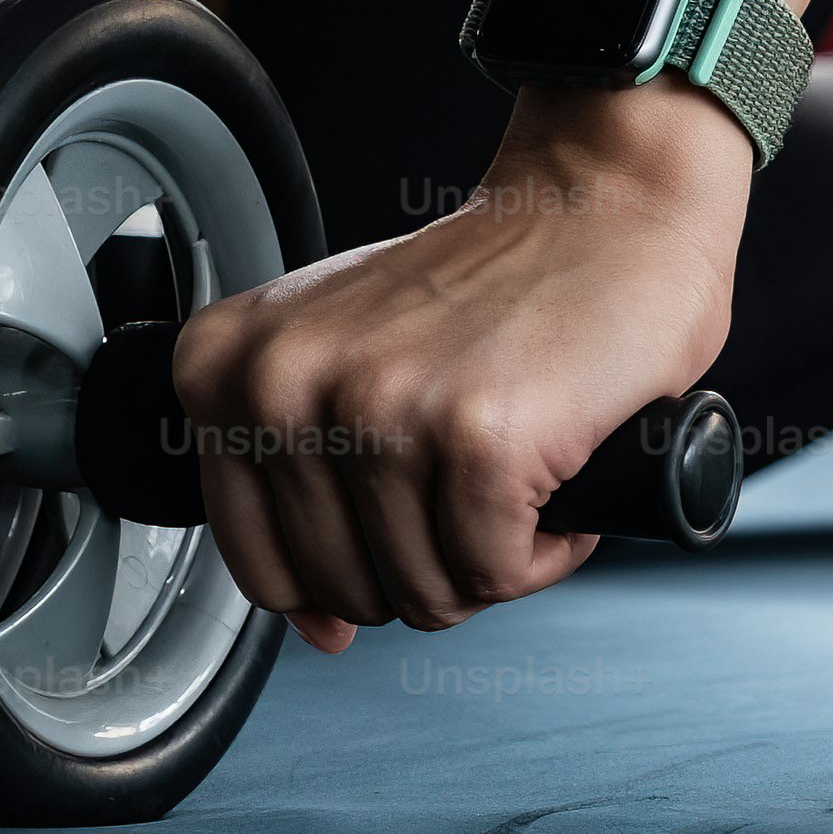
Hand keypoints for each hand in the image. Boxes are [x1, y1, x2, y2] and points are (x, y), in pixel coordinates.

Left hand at [176, 84, 746, 650]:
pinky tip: (555, 479)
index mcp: (228, 367)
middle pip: (346, 588)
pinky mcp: (480, 440)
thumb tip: (318, 631)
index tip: (399, 517)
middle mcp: (285, 385)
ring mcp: (382, 412)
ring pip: (426, 593)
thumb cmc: (488, 285)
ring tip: (517, 473)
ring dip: (493, 559)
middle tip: (471, 487)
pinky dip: (545, 551)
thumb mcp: (342, 361)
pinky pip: (497, 574)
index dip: (345, 572)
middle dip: (428, 566)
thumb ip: (302, 484)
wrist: (604, 202)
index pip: (259, 562)